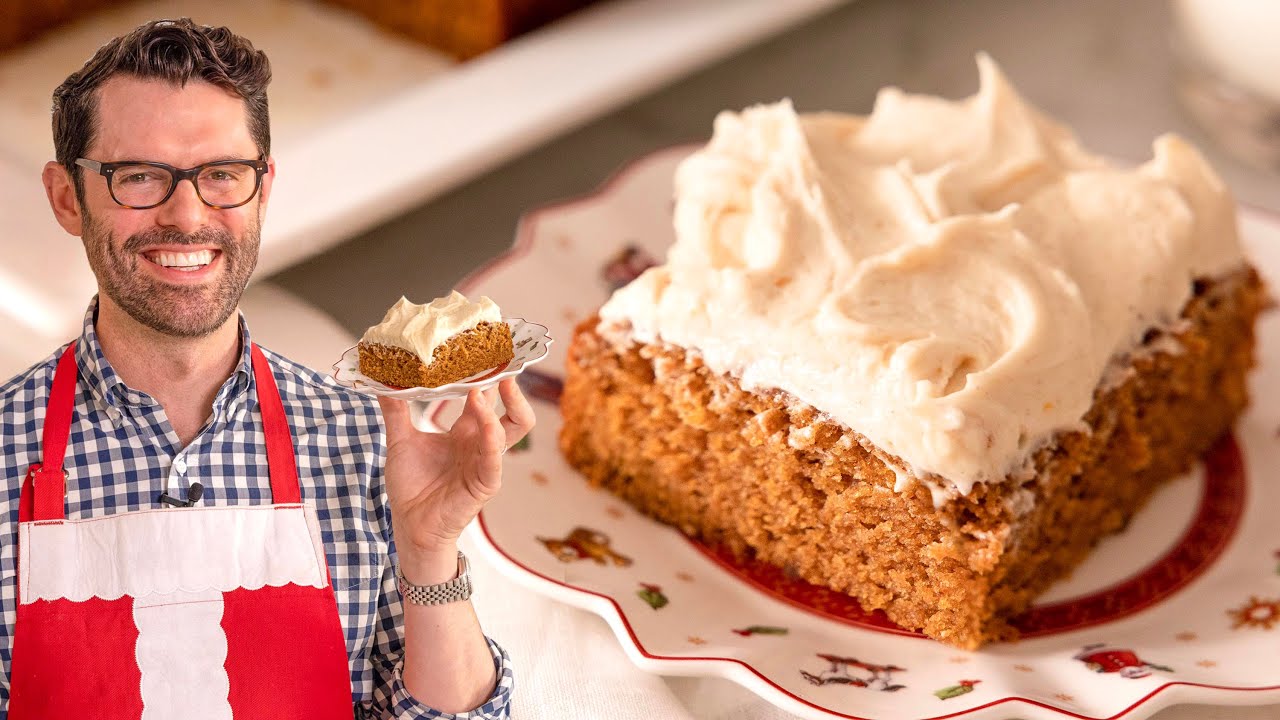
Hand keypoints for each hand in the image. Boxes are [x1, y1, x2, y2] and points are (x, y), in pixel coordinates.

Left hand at [377, 378, 534, 570]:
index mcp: (466, 431)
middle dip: (512, 385)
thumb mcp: (400, 441)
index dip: (487, 374)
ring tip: (485, 388)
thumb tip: (383, 381)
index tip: (483, 349)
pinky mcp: (485, 482)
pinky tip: (484, 421)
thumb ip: (395, 411)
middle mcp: (481, 442)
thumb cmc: (412, 487)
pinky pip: (495, 457)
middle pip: (513, 409)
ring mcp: (487, 461)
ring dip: (505, 405)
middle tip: (501, 361)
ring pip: (514, 428)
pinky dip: (492, 437)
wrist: (410, 525)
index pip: (485, 396)